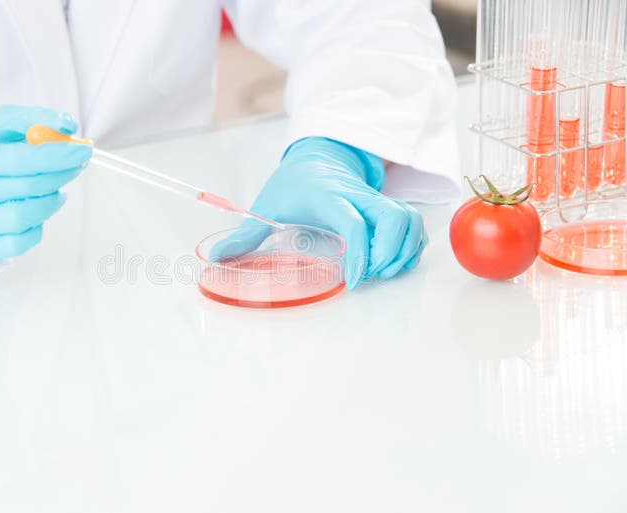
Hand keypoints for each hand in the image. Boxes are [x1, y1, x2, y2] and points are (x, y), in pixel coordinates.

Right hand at [0, 105, 91, 266]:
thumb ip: (29, 120)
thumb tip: (65, 125)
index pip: (16, 159)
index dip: (54, 156)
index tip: (81, 150)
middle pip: (21, 189)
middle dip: (58, 177)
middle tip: (75, 167)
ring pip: (19, 219)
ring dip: (49, 205)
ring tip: (56, 192)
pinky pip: (13, 245)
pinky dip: (35, 231)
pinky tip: (38, 215)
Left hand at [214, 137, 426, 288]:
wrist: (316, 159)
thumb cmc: (291, 186)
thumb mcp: (266, 208)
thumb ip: (246, 235)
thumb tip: (217, 257)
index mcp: (329, 196)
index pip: (355, 223)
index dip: (359, 255)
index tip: (353, 281)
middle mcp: (358, 196)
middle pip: (396, 218)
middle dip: (389, 253)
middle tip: (370, 274)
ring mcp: (376, 200)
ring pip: (410, 220)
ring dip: (403, 251)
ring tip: (383, 272)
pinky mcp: (388, 207)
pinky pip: (413, 225)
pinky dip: (410, 247)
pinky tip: (391, 264)